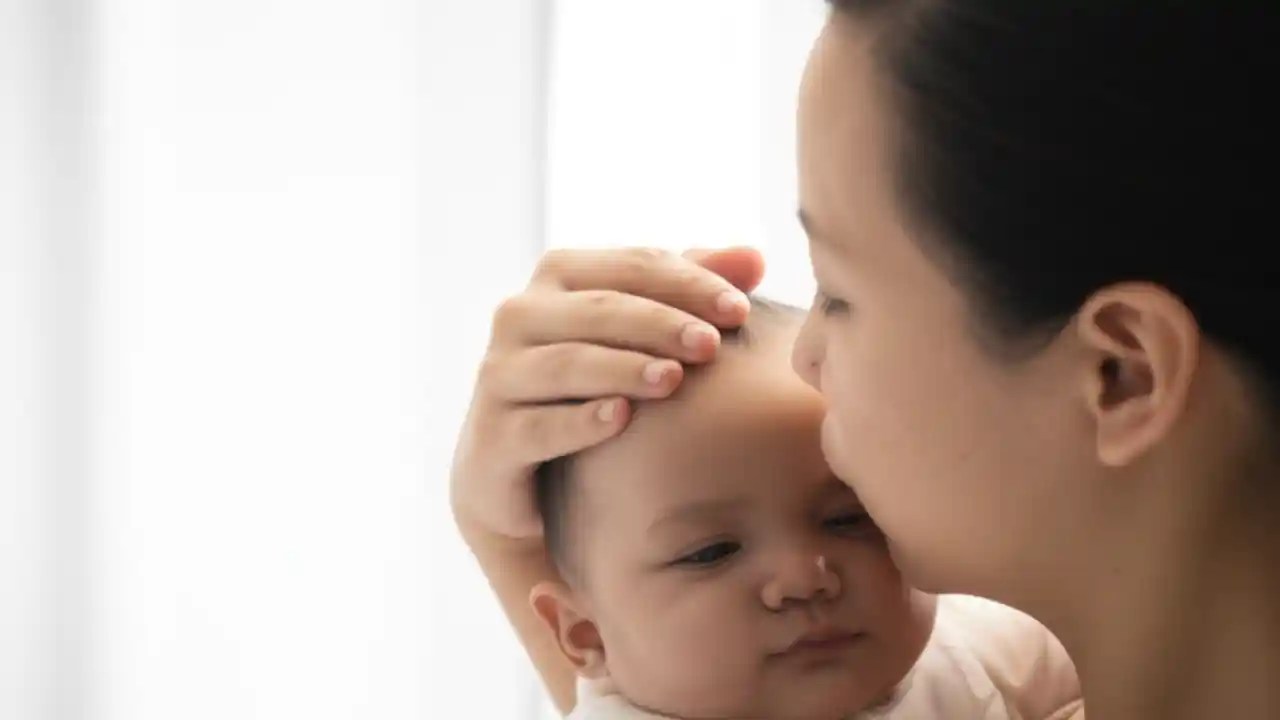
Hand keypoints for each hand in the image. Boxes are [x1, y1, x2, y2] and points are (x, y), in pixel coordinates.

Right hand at [449, 246, 764, 539]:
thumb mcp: (639, 333)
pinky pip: (539, 426)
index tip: (741, 308)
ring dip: (624, 368)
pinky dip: (580, 420)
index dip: (688, 282)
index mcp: (558, 277)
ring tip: (675, 380)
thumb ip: (689, 290)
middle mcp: (521, 316)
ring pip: (567, 363)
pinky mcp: (493, 438)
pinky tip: (621, 420)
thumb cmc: (593, 385)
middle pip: (599, 309)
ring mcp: (500, 375)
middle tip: (713, 344)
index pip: (632, 265)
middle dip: (661, 323)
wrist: (520, 472)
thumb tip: (754, 257)